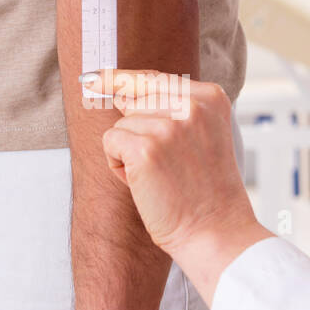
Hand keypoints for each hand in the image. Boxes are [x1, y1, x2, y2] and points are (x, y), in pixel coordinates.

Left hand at [84, 69, 271, 305]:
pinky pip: (110, 142)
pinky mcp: (145, 148)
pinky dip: (118, 165)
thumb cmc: (205, 192)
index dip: (122, 80)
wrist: (214, 231)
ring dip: (130, 152)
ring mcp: (169, 126)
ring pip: (122, 124)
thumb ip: (172, 109)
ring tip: (160, 177)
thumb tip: (119, 91)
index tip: (94, 78)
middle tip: (166, 165)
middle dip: (137, 132)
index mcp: (210, 98)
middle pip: (134, 100)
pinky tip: (144, 184)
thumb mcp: (203, 136)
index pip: (154, 77)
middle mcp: (191, 106)